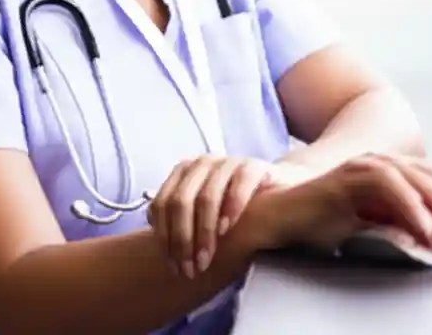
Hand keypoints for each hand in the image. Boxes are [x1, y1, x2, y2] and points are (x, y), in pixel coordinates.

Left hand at [147, 156, 275, 277]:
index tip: (174, 266)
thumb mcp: (202, 212)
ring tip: (206, 259)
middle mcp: (202, 163)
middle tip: (190, 269)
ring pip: (207, 197)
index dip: (164, 237)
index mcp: (182, 171)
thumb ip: (180, 221)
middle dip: (182, 240)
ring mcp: (228, 162)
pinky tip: (227, 230)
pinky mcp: (254, 166)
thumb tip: (155, 248)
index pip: (162, 205)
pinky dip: (231, 208)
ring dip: (204, 233)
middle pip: (180, 202)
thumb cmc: (232, 208)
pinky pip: (239, 185)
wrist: (276, 193)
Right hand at [254, 152, 431, 254]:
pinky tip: (422, 228)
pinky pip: (389, 187)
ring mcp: (363, 165)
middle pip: (429, 177)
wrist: (278, 219)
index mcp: (386, 171)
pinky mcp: (349, 176)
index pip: (430, 181)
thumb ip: (396, 224)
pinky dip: (410, 207)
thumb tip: (430, 237)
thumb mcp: (368, 225)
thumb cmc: (317, 223)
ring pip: (414, 179)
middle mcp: (378, 162)